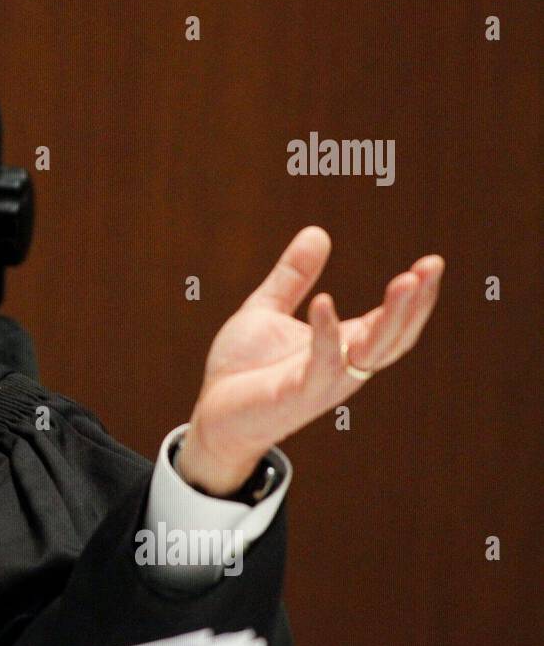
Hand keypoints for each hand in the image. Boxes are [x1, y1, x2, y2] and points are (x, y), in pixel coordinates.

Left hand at [175, 226, 443, 494]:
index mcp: (343, 346)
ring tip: (405, 281)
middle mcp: (343, 366)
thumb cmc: (243, 369)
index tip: (432, 262)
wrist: (213, 414)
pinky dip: (325, 332)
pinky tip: (324, 300)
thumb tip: (316, 231)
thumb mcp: (266, 310)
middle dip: (415, 303)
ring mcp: (324, 382)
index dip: (415, 296)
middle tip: (430, 267)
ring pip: (371, 352)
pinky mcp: (297, 395)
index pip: (392, 322)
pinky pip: (320, 364)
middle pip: (394, 337)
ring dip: (392, 317)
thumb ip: (292, 276)